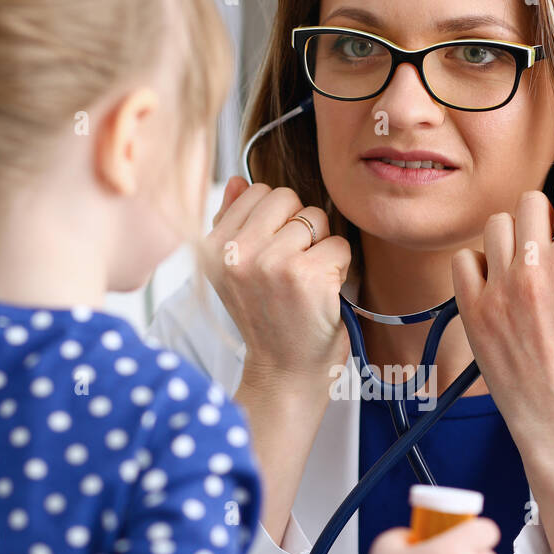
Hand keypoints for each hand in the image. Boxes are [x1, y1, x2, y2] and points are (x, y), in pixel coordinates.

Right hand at [203, 176, 350, 389]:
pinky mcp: (306, 275)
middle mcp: (236, 253)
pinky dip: (339, 267)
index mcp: (213, 247)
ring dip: (321, 248)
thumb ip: (233, 223)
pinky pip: (339, 244)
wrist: (284, 373)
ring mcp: (270, 263)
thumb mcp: (236, 272)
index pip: (256, 191)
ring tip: (306, 282)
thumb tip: (238, 181)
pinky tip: (322, 293)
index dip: (276, 220)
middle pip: (287, 197)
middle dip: (300, 227)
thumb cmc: (267, 321)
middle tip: (293, 268)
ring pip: (316, 218)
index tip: (272, 256)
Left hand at [451, 182, 553, 553]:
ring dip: (509, 235)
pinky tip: (492, 280)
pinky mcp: (473, 312)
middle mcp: (534, 272)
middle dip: (541, 215)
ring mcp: (499, 291)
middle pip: (529, 203)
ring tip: (519, 258)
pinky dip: (477, 264)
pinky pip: (463, 261)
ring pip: (495, 225)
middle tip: (547, 236)